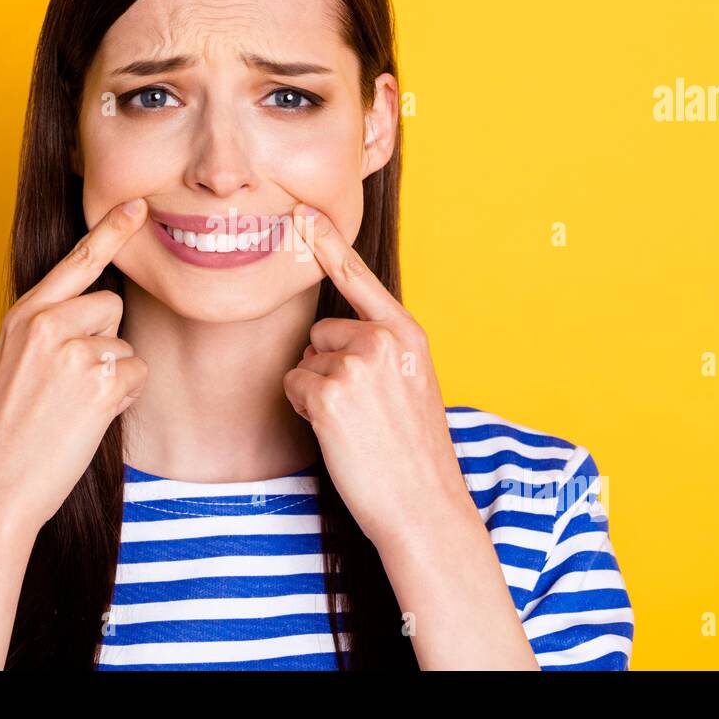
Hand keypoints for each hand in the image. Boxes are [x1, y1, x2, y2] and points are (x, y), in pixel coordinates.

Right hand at [0, 197, 149, 533]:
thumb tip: (95, 315)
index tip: (137, 204)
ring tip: (71, 408)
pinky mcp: (98, 382)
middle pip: (111, 306)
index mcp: (22, 315)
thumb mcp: (12, 363)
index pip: (75, 261)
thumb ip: (46, 331)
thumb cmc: (4, 433)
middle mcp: (46, 324)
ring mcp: (72, 351)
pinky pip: (135, 376)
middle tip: (68, 386)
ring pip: (124, 346)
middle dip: (104, 342)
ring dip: (111, 377)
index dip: (110, 230)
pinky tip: (86, 420)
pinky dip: (120, 400)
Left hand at [282, 203, 468, 549]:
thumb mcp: (411, 385)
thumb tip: (328, 337)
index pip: (359, 278)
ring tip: (356, 427)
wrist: (424, 506)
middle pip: (321, 332)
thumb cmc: (413, 453)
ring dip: (316, 393)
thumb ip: (381, 350)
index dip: (327, 243)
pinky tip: (338, 434)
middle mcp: (383, 339)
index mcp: (407, 334)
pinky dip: (305, 411)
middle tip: (363, 413)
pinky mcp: (328, 393)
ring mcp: (356, 364)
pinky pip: (294, 386)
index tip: (303, 212)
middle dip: (327, 366)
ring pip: (306, 361)